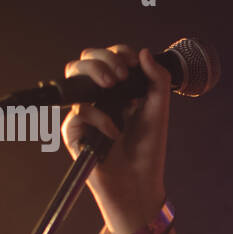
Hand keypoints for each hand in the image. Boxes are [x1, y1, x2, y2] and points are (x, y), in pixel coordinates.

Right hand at [60, 43, 170, 227]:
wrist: (139, 181)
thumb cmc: (148, 148)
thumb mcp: (159, 109)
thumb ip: (156, 80)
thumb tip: (144, 52)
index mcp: (118, 89)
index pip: (108, 58)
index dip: (117, 53)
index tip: (133, 63)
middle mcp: (97, 97)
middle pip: (84, 61)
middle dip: (101, 59)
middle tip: (120, 76)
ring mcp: (84, 112)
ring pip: (73, 77)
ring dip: (93, 73)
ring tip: (113, 86)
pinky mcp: (73, 131)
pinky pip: (78, 112)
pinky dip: (99, 118)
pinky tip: (114, 132)